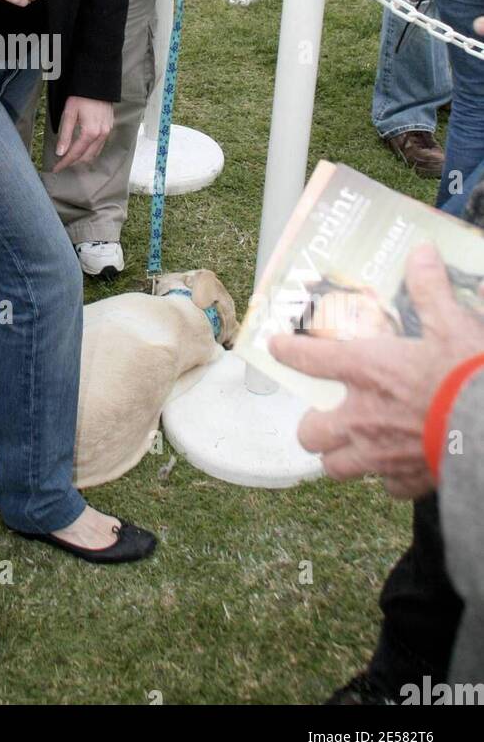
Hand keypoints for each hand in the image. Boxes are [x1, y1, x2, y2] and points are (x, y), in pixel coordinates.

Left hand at [52, 96, 113, 172]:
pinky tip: (82, 150)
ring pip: (94, 153)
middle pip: (86, 157)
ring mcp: (107, 132)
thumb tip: (60, 152)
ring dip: (82, 159)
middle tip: (61, 164)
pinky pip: (99, 146)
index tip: (56, 169)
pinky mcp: (109, 128)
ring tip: (70, 159)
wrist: (97, 84)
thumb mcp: (69, 114)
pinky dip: (90, 151)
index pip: (75, 153)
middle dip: (73, 162)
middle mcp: (101, 134)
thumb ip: (65, 134)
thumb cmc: (81, 96)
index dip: (65, 162)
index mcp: (90, 132)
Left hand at [269, 245, 483, 497]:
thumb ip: (431, 289)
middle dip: (312, 425)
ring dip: (339, 456)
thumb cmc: (468, 375)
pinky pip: (385, 488)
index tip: (276, 346)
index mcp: (367, 370)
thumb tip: (421, 254)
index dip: (286, 351)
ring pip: (336, 467)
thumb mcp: (452, 323)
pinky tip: (398, 466)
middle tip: (324, 413)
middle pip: (310, 432)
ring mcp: (381, 454)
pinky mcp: (408, 480)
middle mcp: (362, 416)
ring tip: (350, 445)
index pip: (308, 358)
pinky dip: (388, 479)